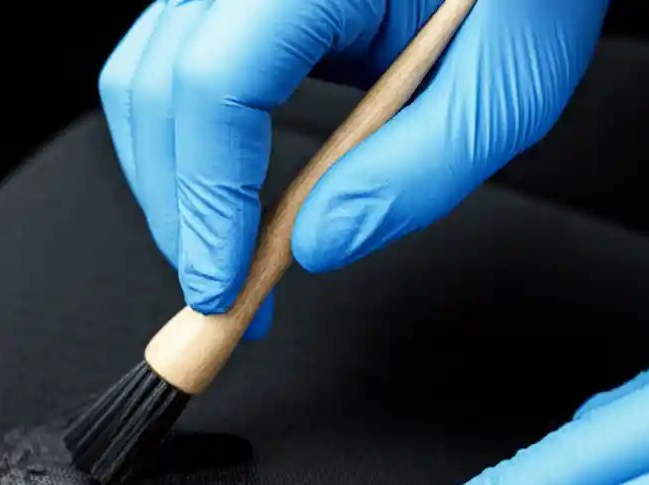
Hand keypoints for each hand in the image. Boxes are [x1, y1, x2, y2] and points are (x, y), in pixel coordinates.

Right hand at [97, 0, 608, 338]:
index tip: (223, 284)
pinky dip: (181, 141)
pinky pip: (169, 66)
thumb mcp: (505, 85)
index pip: (215, 82)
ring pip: (143, 75)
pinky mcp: (237, 1)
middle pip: (157, 84)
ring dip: (167, 177)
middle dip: (176, 206)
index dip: (206, 196)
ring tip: (219, 253)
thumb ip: (414, 171)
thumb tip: (312, 248)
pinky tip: (223, 194)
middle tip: (222, 292)